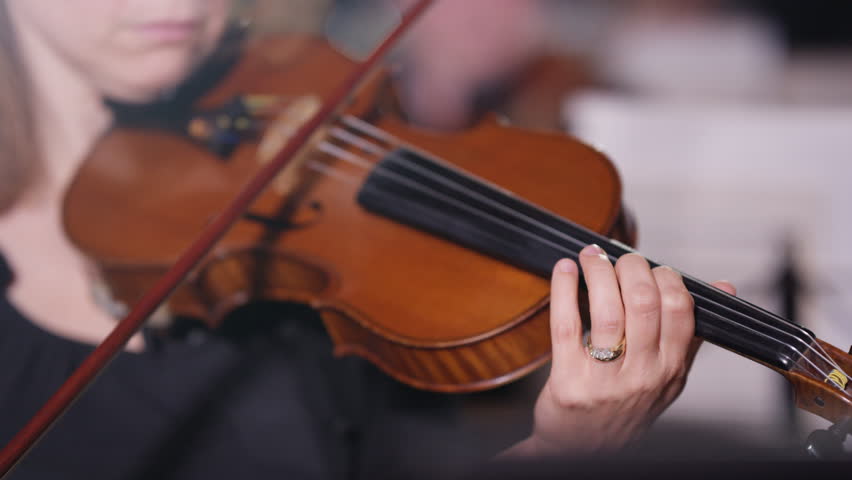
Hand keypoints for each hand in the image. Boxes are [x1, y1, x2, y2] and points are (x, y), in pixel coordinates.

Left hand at [503, 244, 735, 456]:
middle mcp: (643, 375)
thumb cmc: (624, 408)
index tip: (650, 266)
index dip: (666, 277)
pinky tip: (563, 269)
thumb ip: (689, 332)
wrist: (583, 452)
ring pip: (607, 311)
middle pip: (644, 302)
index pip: (680, 309)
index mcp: (671, 369)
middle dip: (631, 267)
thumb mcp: (668, 377)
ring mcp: (605, 380)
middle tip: (619, 258)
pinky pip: (566, 326)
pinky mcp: (569, 382)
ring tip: (591, 256)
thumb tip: (723, 286)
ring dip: (597, 272)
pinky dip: (563, 290)